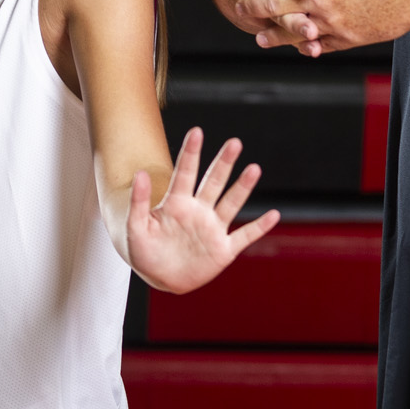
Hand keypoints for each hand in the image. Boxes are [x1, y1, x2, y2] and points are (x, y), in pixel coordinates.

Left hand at [126, 130, 279, 294]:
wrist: (158, 277)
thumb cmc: (143, 250)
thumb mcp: (135, 226)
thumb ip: (139, 201)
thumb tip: (140, 173)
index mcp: (176, 202)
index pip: (185, 172)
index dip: (191, 153)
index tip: (197, 131)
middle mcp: (199, 210)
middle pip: (213, 182)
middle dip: (224, 163)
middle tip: (234, 142)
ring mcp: (213, 229)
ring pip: (231, 203)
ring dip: (242, 187)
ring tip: (254, 169)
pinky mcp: (223, 250)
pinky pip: (244, 236)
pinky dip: (259, 227)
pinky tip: (273, 215)